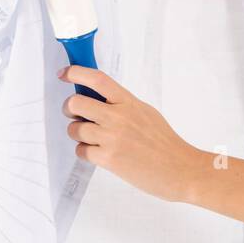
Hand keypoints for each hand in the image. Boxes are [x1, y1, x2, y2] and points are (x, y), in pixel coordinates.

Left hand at [57, 64, 203, 202]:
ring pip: (74, 129)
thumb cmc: (164, 142)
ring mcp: (112, 138)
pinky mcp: (108, 159)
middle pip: (75, 103)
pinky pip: (81, 150)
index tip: (64, 74)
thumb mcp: (146, 113)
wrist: (179, 169)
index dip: (75, 73)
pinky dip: (86, 152)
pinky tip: (101, 154)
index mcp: (129, 102)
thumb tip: (96, 100)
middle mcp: (118, 117)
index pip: (96, 79)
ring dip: (78, 134)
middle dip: (69, 109)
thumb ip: (122, 105)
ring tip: (95, 139)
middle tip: (76, 114)